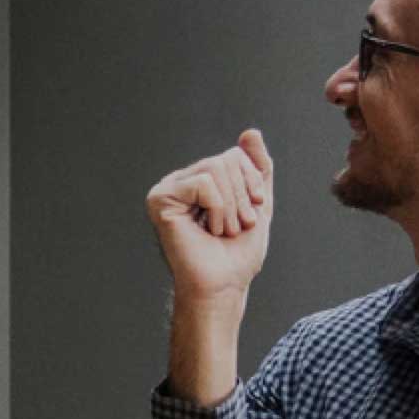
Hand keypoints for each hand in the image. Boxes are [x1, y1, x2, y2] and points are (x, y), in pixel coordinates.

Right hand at [146, 128, 276, 302]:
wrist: (224, 285)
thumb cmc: (237, 253)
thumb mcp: (258, 204)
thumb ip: (257, 168)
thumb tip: (251, 132)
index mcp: (202, 180)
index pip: (236, 155)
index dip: (251, 185)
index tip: (248, 217)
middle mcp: (182, 180)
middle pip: (227, 158)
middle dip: (242, 198)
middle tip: (232, 228)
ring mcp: (169, 188)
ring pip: (217, 167)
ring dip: (230, 207)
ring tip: (220, 231)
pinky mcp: (161, 199)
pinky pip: (204, 182)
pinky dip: (216, 208)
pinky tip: (206, 229)